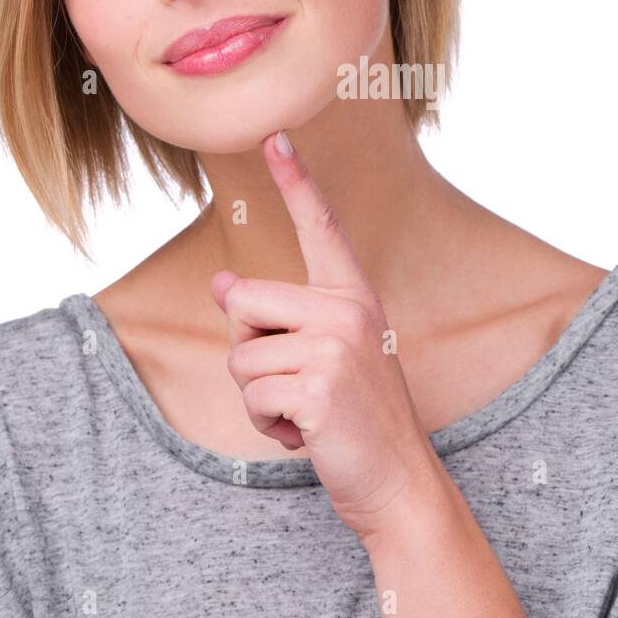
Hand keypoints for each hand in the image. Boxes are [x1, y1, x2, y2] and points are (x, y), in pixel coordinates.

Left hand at [210, 130, 440, 542]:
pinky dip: (266, 422)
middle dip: (250, 349)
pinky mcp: (320, 385)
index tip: (274, 136)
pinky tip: (305, 433)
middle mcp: (348, 309)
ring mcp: (336, 345)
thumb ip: (280, 319)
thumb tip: (220, 285)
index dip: (296, 180)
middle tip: (294, 382)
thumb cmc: (356, 419)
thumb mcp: (325, 357)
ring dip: (258, 396)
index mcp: (352, 295)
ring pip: (240, 355)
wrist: (398, 480)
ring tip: (304, 411)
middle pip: (245, 300)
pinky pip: (252, 394)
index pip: (320, 227)